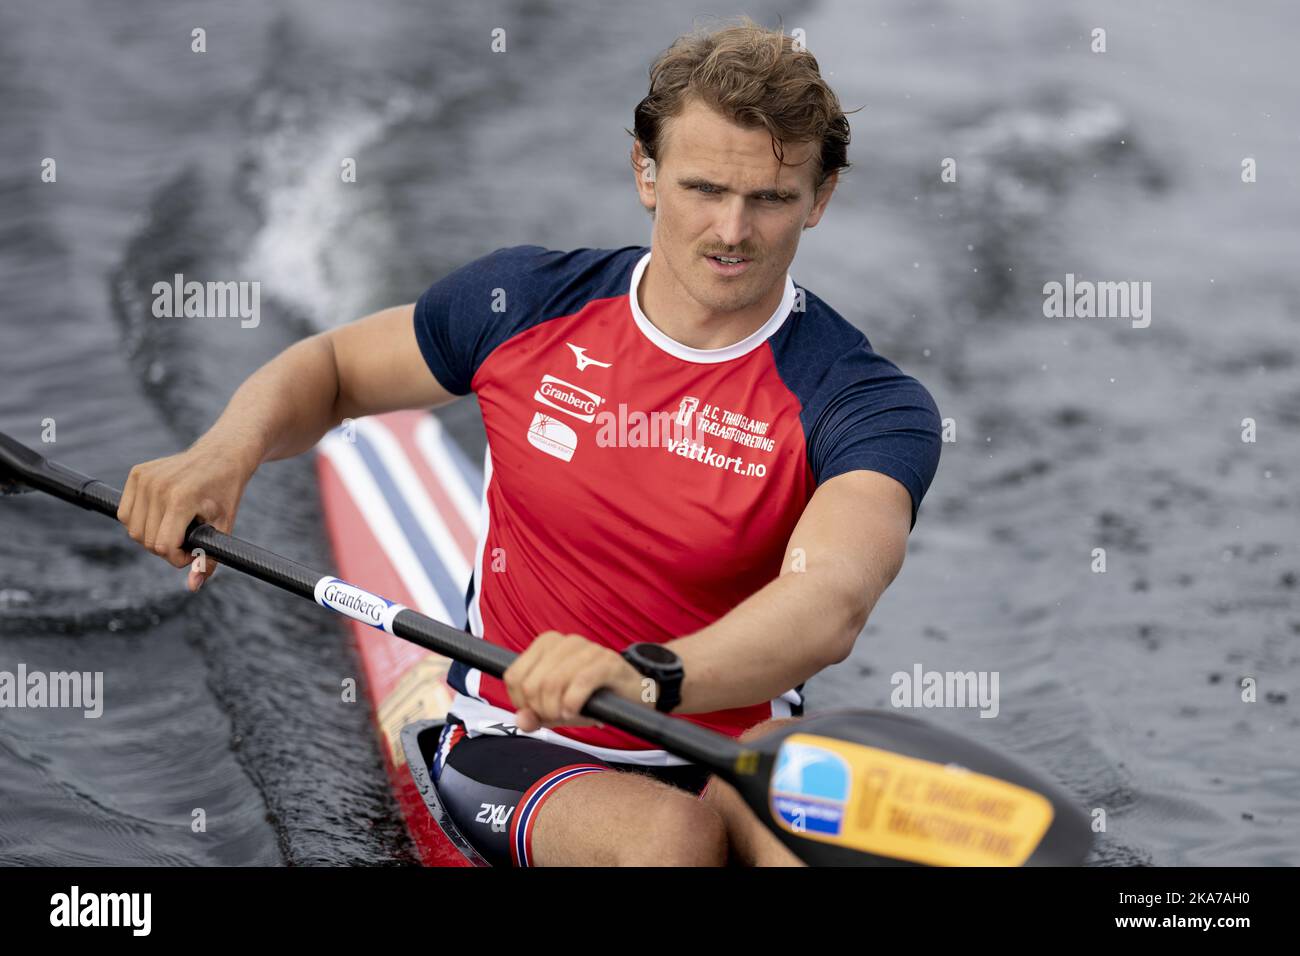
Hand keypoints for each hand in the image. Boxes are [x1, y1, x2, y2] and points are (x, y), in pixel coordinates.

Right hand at [116, 435, 256, 591]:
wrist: (222, 455)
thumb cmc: (225, 493)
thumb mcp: (223, 527)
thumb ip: (208, 559)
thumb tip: (193, 587)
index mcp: (180, 499)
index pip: (162, 546)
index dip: (178, 558)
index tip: (194, 551)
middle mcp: (158, 486)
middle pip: (145, 540)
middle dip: (166, 548)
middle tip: (187, 538)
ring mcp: (144, 477)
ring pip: (132, 529)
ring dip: (151, 535)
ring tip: (176, 527)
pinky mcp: (137, 473)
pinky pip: (125, 512)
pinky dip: (139, 521)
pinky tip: (161, 515)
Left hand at [503, 631, 646, 732]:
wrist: (635, 694)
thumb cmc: (592, 697)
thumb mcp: (557, 708)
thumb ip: (535, 714)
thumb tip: (521, 721)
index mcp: (547, 644)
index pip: (514, 676)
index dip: (520, 702)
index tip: (537, 712)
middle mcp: (566, 641)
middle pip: (531, 683)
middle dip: (540, 709)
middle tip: (556, 717)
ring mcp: (589, 649)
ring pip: (552, 683)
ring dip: (557, 710)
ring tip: (568, 715)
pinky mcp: (609, 662)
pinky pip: (580, 683)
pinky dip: (573, 704)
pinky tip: (576, 712)